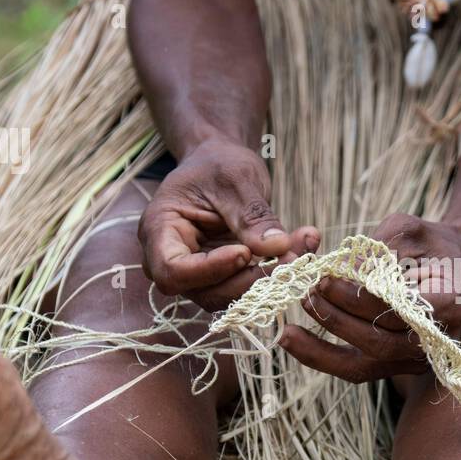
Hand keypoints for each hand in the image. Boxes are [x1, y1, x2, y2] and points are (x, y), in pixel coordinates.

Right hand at [138, 141, 319, 310]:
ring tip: (301, 249)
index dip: (208, 270)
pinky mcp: (222, 277)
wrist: (221, 163)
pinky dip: (275, 272)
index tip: (244, 253)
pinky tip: (301, 248)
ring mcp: (197, 272)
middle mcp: (171, 258)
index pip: (172, 270)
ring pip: (228, 296)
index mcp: (159, 229)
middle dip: (249, 280)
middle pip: (203, 291)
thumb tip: (277, 247)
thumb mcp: (236, 178)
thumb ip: (252, 214)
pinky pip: (246, 286)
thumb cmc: (218, 163)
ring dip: (268, 280)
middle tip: (289, 257)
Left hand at [280, 213, 460, 382]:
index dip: (359, 299)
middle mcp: (436, 341)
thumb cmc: (430, 242)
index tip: (328, 278)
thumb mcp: (408, 229)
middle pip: (379, 342)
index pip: (398, 310)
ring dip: (321, 348)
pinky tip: (292, 340)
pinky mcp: (394, 365)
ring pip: (363, 365)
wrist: (453, 266)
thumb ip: (380, 247)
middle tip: (308, 293)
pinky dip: (322, 358)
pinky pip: (355, 369)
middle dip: (337, 320)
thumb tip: (346, 271)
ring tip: (288, 328)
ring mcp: (415, 358)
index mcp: (450, 304)